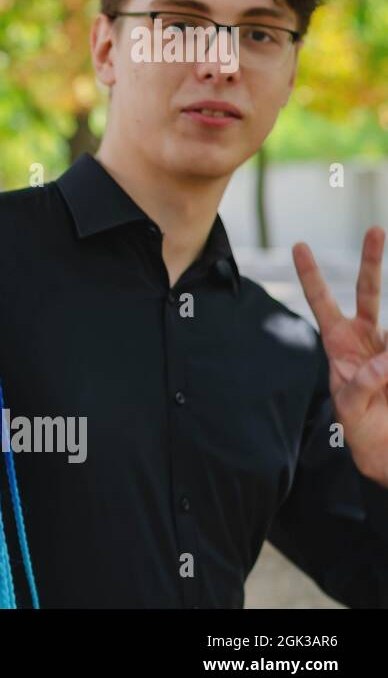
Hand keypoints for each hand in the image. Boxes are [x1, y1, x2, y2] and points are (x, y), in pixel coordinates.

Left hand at [293, 226, 387, 485]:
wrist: (385, 448)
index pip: (322, 301)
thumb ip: (362, 383)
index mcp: (339, 344)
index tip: (298, 245)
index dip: (311, 275)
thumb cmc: (359, 426)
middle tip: (375, 229)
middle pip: (367, 290)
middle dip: (371, 260)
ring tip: (382, 377)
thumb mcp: (350, 407)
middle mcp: (366, 337)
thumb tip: (387, 358)